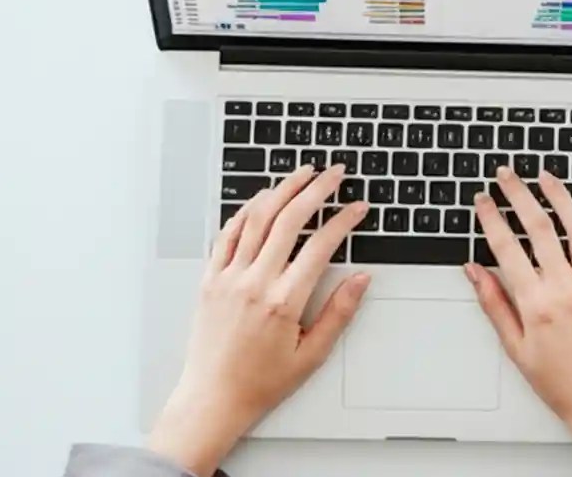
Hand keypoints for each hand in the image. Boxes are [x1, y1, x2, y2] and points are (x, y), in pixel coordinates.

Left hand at [148, 164, 370, 476]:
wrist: (211, 398)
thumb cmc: (259, 382)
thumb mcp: (311, 355)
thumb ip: (339, 313)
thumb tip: (361, 280)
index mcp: (283, 302)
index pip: (320, 245)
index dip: (344, 220)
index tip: (357, 208)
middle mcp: (254, 283)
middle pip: (289, 220)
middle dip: (316, 190)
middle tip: (334, 174)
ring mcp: (228, 278)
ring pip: (256, 218)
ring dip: (282, 190)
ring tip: (301, 173)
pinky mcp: (210, 280)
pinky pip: (227, 234)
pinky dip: (245, 211)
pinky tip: (260, 200)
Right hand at [467, 166, 571, 476]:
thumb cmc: (561, 384)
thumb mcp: (515, 349)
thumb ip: (494, 305)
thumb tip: (475, 271)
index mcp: (536, 304)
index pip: (506, 248)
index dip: (491, 218)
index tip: (482, 200)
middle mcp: (566, 289)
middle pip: (538, 227)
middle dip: (519, 194)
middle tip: (506, 175)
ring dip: (559, 197)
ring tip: (545, 177)